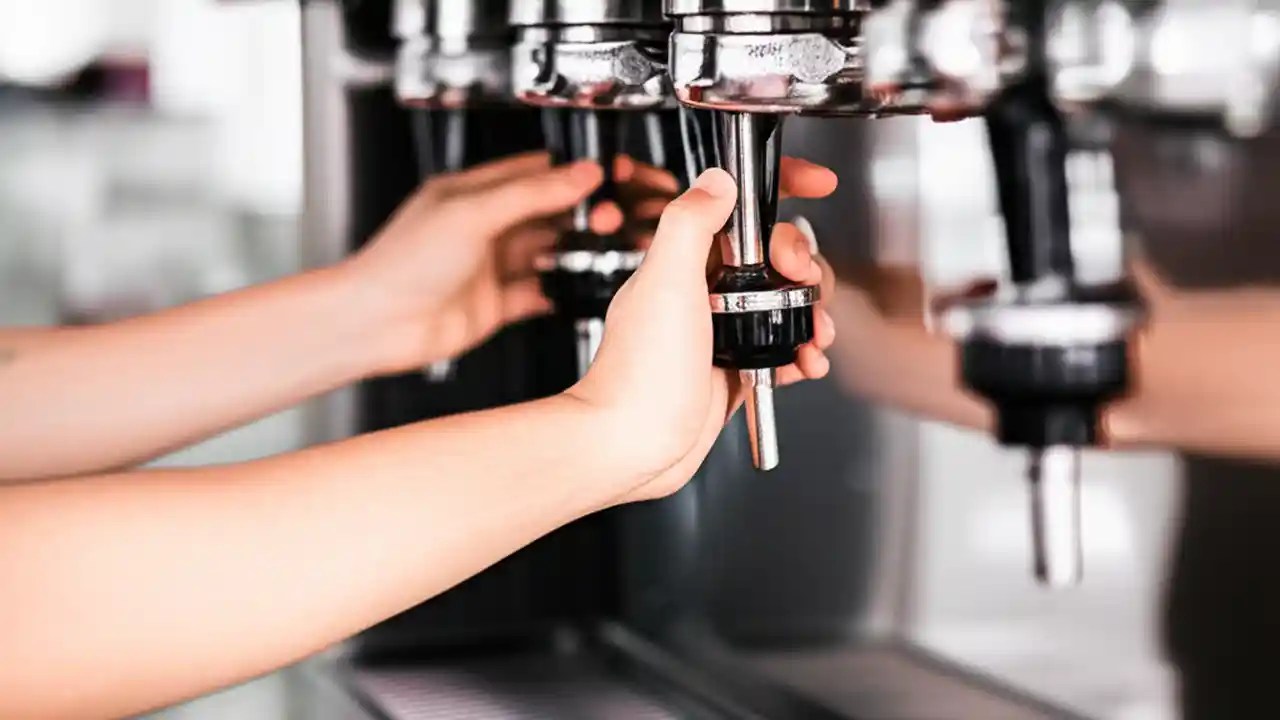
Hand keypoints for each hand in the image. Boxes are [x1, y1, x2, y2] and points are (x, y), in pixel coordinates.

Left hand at [339, 152, 638, 374]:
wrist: (375, 324)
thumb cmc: (401, 263)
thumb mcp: (473, 213)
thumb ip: (531, 194)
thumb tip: (577, 174)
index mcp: (470, 193)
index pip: (530, 174)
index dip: (568, 174)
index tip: (604, 177)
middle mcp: (481, 228)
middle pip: (544, 214)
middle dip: (579, 213)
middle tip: (611, 216)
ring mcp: (489, 268)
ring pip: (545, 252)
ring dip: (574, 250)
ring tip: (606, 246)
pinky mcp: (495, 306)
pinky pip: (537, 294)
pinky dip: (560, 289)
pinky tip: (580, 285)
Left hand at [569, 168, 837, 503]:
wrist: (632, 444)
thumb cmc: (639, 373)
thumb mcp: (666, 281)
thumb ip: (689, 222)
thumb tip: (717, 180)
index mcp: (683, 260)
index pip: (736, 208)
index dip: (780, 189)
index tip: (816, 183)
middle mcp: (701, 290)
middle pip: (772, 256)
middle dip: (804, 266)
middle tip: (803, 283)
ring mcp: (719, 330)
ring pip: (783, 302)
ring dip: (811, 312)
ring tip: (814, 331)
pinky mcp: (733, 368)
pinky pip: (780, 347)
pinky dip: (801, 352)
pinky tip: (804, 363)